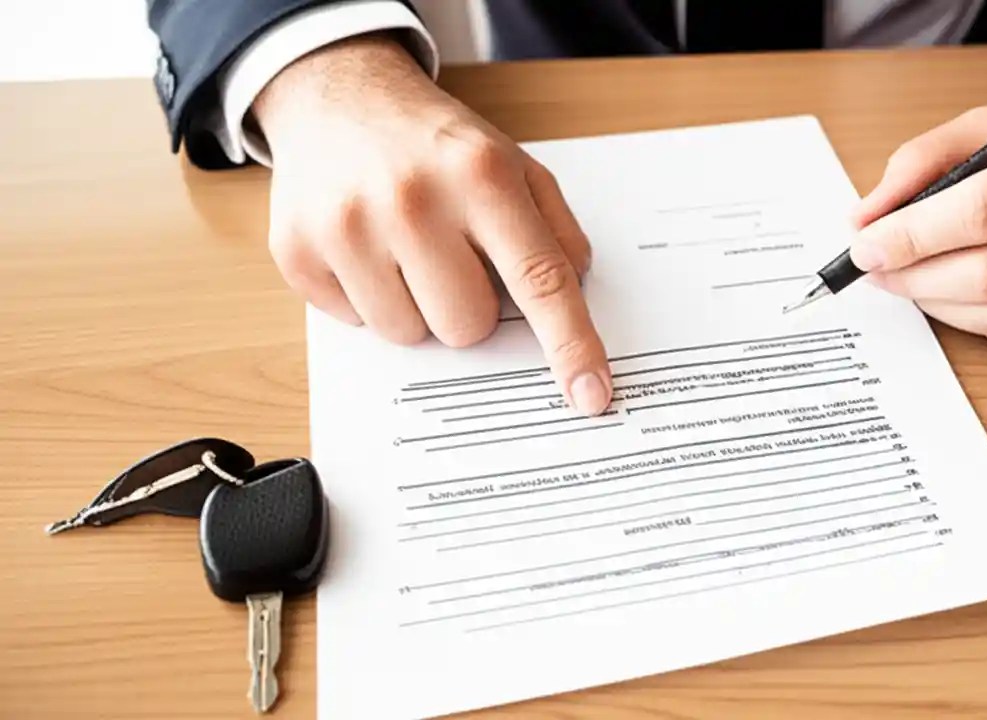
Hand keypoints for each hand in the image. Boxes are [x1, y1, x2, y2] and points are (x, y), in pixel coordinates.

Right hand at [253, 34, 611, 413]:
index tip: (591, 395)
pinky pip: (355, 324)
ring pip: (409, 334)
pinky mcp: (297, 250)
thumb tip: (574, 294)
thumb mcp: (512, 164)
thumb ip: (556, 230)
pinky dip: (366, 297)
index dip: (570, 344)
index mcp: (480, 175)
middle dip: (469, 304)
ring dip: (415, 305)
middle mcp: (413, 200)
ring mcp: (347, 226)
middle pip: (467, 326)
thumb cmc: (434, 143)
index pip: (539, 279)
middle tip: (451, 255)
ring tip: (404, 247)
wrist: (338, 93)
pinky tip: (364, 246)